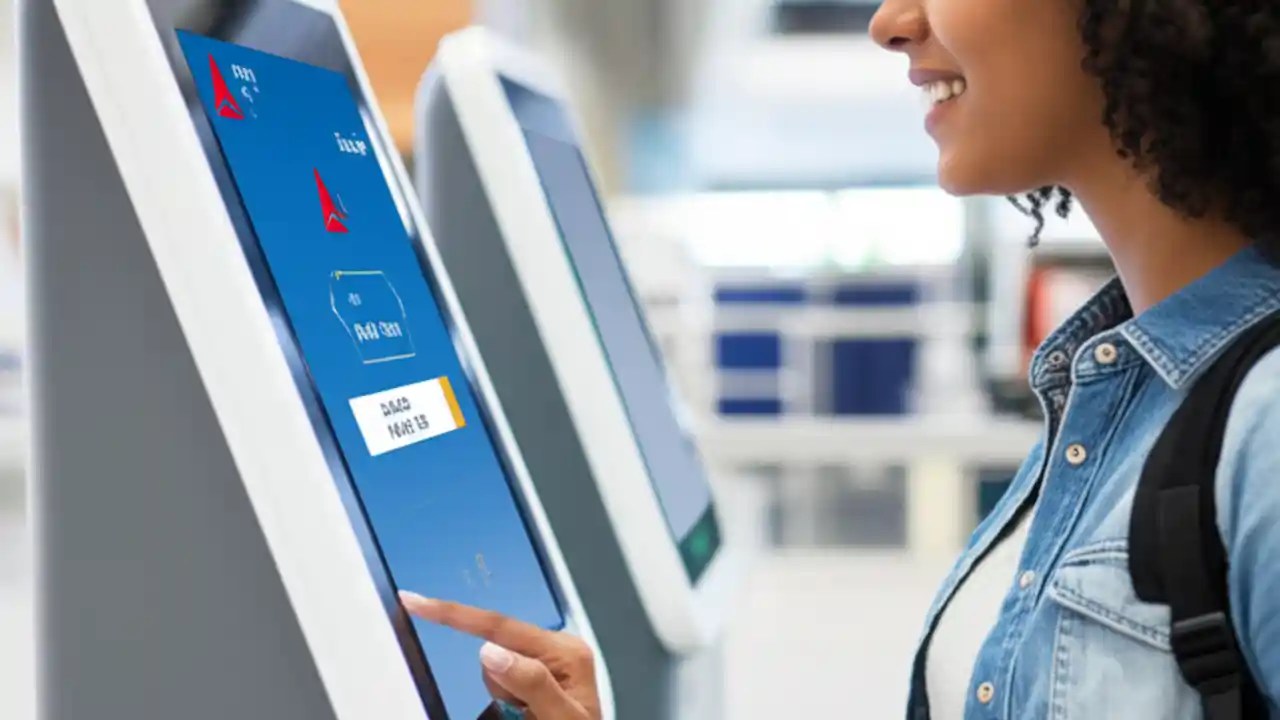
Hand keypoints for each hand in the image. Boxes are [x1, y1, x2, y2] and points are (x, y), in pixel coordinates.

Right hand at [400, 591, 601, 719]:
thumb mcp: (559, 718)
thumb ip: (530, 684)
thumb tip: (489, 650)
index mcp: (565, 650)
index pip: (501, 626)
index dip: (455, 614)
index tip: (416, 601)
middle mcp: (556, 648)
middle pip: (494, 649)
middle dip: (497, 685)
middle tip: (522, 712)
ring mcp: (544, 662)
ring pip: (493, 670)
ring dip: (501, 697)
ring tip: (527, 715)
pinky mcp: (534, 677)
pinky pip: (499, 682)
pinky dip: (504, 700)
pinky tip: (526, 712)